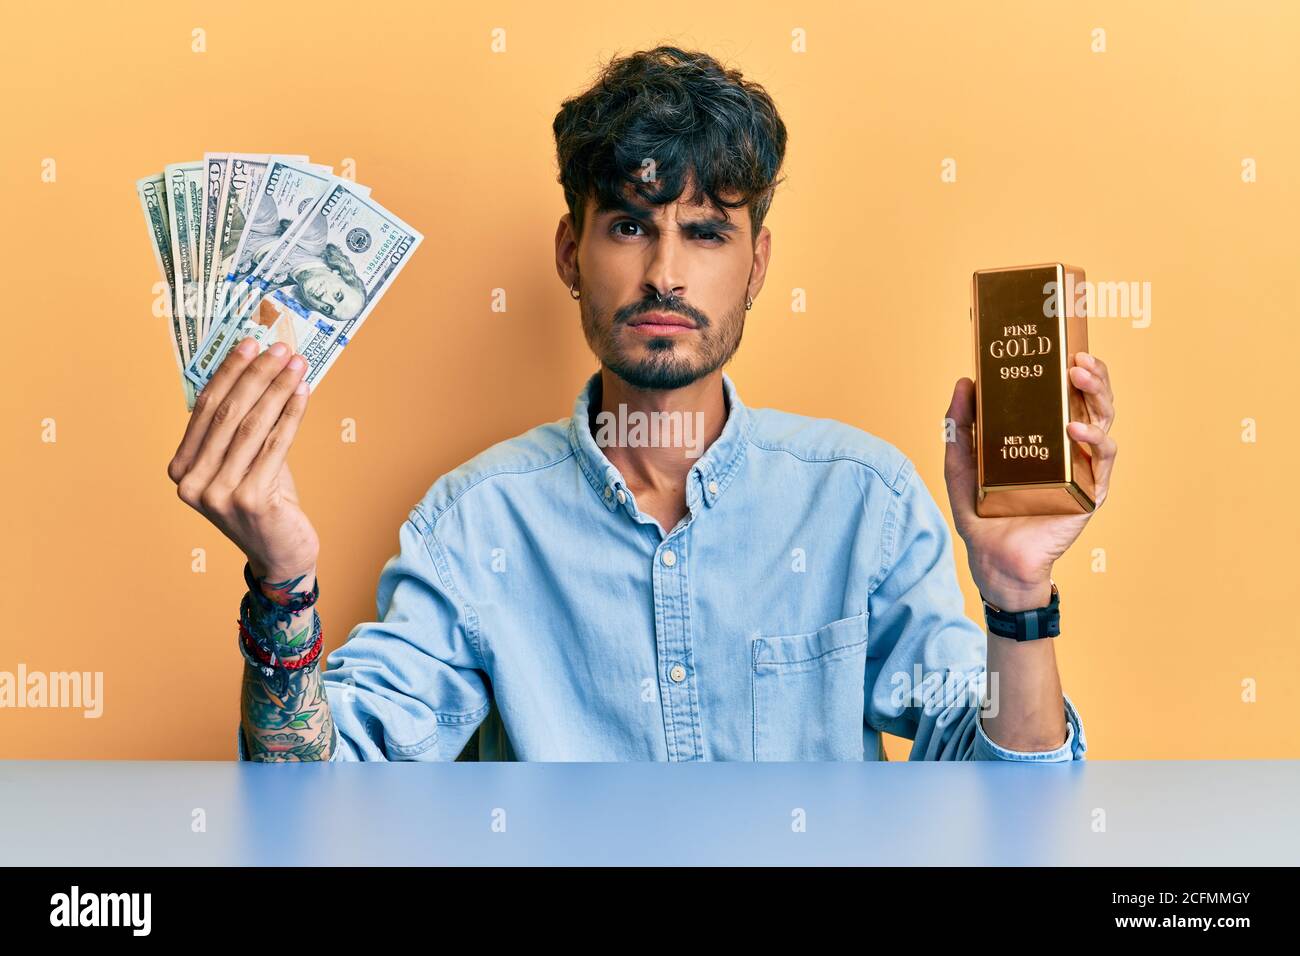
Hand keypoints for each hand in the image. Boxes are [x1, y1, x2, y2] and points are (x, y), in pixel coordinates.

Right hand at [168, 338, 318, 582]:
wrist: (281, 554)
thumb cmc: (264, 502)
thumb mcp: (244, 461)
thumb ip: (242, 426)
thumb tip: (261, 370)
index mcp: (181, 468)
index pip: (204, 408)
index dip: (228, 372)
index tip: (249, 343)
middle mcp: (192, 482)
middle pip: (228, 413)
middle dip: (256, 374)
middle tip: (279, 347)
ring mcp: (217, 493)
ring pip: (252, 426)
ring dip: (278, 389)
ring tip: (297, 364)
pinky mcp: (249, 500)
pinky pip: (275, 446)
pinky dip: (291, 414)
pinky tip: (303, 393)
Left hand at [943, 351, 1117, 610]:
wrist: (993, 559)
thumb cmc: (981, 511)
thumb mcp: (962, 462)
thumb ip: (961, 424)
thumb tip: (964, 381)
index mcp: (1043, 434)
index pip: (1064, 393)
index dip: (1070, 366)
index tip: (1062, 342)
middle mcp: (1068, 447)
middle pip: (1092, 400)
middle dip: (1091, 373)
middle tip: (1076, 357)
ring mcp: (1082, 468)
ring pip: (1104, 421)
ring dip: (1097, 395)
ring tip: (1080, 377)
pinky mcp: (1089, 492)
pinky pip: (1101, 459)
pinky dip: (1093, 439)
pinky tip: (1075, 428)